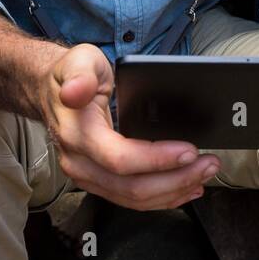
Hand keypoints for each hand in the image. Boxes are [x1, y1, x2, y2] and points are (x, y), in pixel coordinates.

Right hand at [42, 43, 218, 209]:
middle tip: (209, 164)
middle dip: (176, 179)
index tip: (190, 151)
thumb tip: (76, 91)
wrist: (49, 91)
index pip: (121, 159)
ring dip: (174, 191)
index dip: (157, 159)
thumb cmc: (70, 75)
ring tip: (204, 175)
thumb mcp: (79, 60)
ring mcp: (87, 176)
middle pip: (132, 186)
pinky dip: (161, 197)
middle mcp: (79, 162)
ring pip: (134, 198)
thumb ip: (81, 74)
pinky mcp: (97, 182)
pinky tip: (184, 189)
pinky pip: (130, 198)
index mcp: (77, 133)